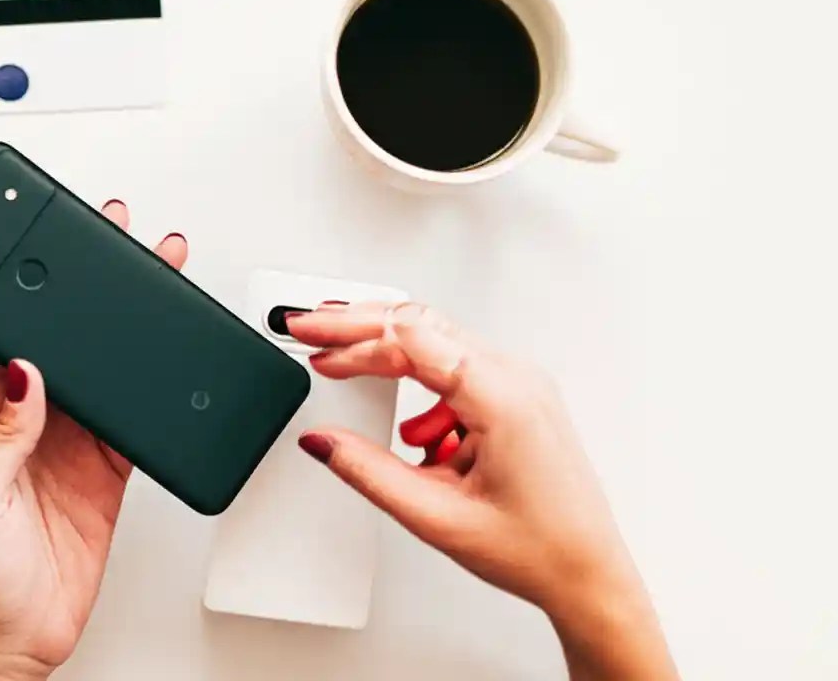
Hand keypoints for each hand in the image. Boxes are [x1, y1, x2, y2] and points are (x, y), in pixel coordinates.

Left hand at [0, 200, 187, 680]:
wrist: (18, 639)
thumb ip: (2, 433)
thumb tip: (27, 372)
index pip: (1, 336)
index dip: (18, 289)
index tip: (37, 247)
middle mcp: (26, 422)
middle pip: (60, 341)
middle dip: (83, 291)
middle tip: (110, 241)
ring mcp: (69, 443)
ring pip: (101, 371)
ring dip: (122, 332)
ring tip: (149, 282)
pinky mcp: (105, 469)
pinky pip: (132, 418)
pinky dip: (149, 391)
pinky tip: (164, 359)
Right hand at [287, 302, 676, 680]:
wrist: (589, 575)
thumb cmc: (539, 549)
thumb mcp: (437, 517)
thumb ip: (369, 473)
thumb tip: (323, 441)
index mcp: (503, 398)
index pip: (410, 341)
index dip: (352, 336)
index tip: (312, 337)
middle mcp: (517, 379)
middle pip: (422, 326)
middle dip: (360, 326)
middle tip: (313, 328)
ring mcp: (521, 386)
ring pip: (439, 344)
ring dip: (390, 356)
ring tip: (349, 373)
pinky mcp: (518, 400)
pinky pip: (458, 373)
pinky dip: (422, 391)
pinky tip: (413, 435)